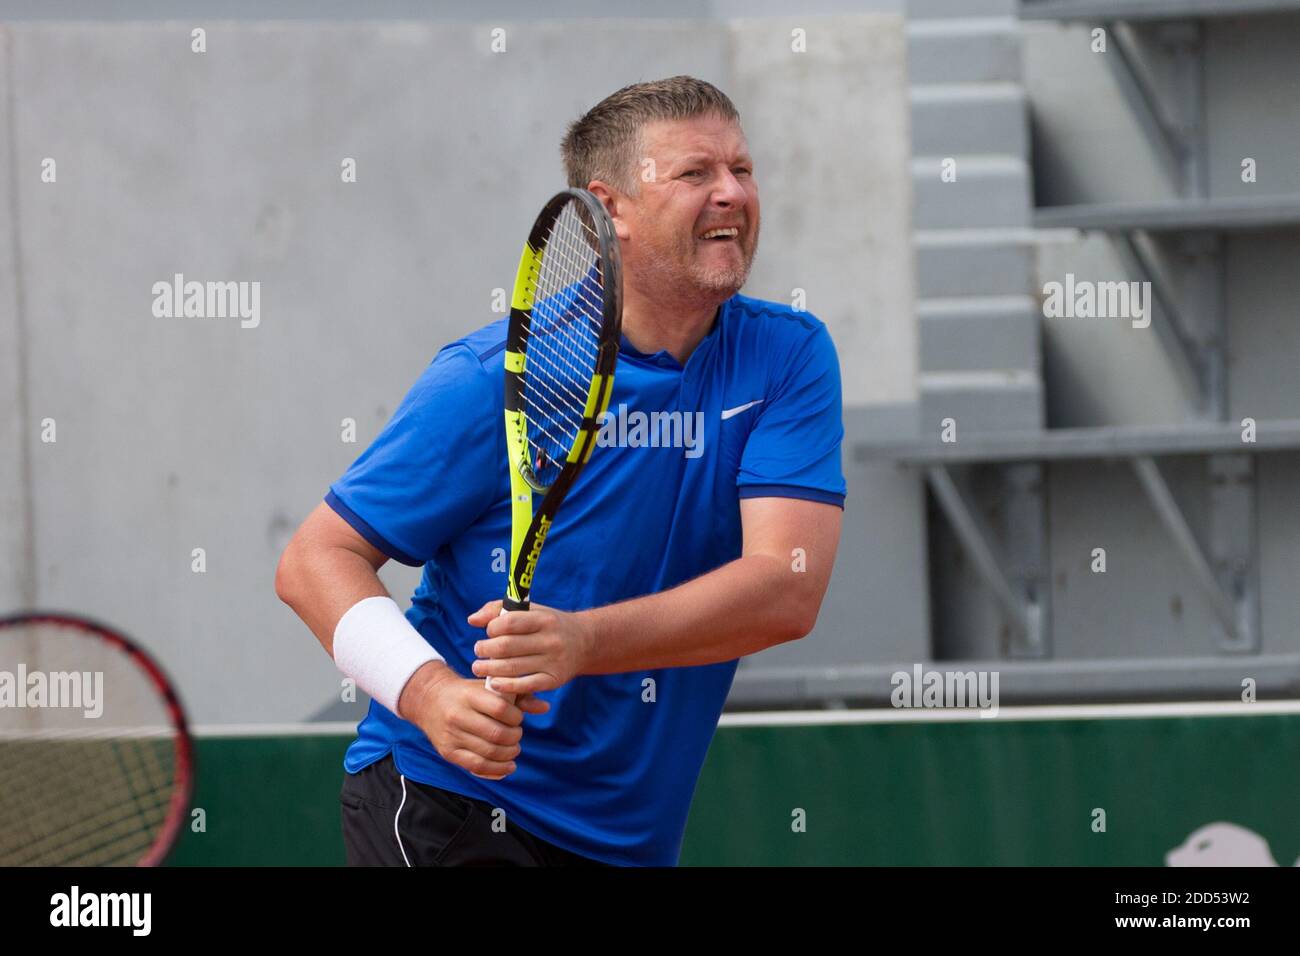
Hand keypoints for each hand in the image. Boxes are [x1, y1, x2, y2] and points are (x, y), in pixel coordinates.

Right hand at [397, 660, 549, 779]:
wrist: (429, 700)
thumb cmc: (468, 692)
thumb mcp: (490, 686)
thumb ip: (518, 695)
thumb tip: (544, 707)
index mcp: (469, 695)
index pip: (500, 708)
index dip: (516, 717)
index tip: (518, 718)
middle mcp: (458, 715)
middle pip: (496, 734)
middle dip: (514, 738)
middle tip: (516, 735)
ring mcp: (451, 736)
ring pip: (488, 753)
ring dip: (508, 754)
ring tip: (513, 749)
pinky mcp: (448, 752)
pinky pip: (476, 767)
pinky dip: (496, 770)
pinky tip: (507, 766)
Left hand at [467, 600, 592, 696]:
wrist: (585, 642)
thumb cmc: (548, 625)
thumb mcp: (531, 610)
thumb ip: (498, 610)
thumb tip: (472, 620)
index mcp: (544, 619)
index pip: (509, 622)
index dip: (492, 628)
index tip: (489, 632)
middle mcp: (550, 640)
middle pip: (507, 646)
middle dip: (485, 649)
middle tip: (478, 651)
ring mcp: (553, 661)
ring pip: (512, 668)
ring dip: (488, 669)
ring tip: (478, 667)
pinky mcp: (554, 680)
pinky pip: (525, 686)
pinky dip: (505, 686)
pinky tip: (493, 683)